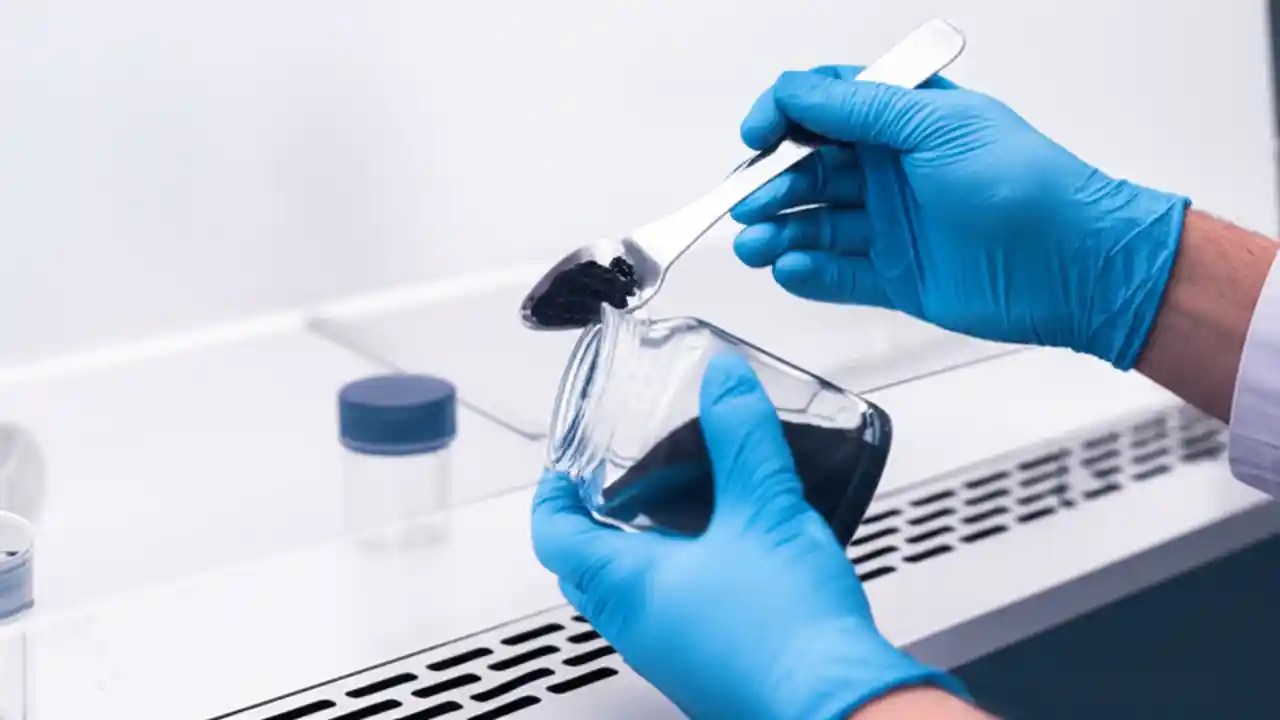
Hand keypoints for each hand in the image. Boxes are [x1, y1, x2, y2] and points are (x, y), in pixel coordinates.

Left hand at [531, 353, 962, 718]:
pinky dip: (679, 585)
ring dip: (637, 557)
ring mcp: (670, 657)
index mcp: (627, 588)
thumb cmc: (791, 631)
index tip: (559, 471)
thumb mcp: (765, 509)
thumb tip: (723, 383)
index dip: (549, 496)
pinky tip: (727, 565)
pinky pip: (671, 621)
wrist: (841, 708)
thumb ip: (742, 437)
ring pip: (628, 599)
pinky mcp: (707, 671)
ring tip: (673, 518)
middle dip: (590, 526)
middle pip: (584, 571)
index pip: (552, 536)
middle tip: (609, 491)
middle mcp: (637, 629)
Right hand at [732, 67, 1189, 369]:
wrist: (1076, 268)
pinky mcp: (897, 277)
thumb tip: (794, 91)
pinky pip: (837, 274)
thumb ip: (858, 108)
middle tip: (747, 203)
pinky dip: (808, 274)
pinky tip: (790, 269)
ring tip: (757, 245)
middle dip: (771, 185)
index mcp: (905, 120)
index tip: (755, 136)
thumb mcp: (937, 126)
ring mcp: (894, 225)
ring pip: (816, 224)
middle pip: (810, 169)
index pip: (826, 107)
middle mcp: (895, 170)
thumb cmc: (1028, 187)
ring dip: (779, 232)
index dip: (783, 117)